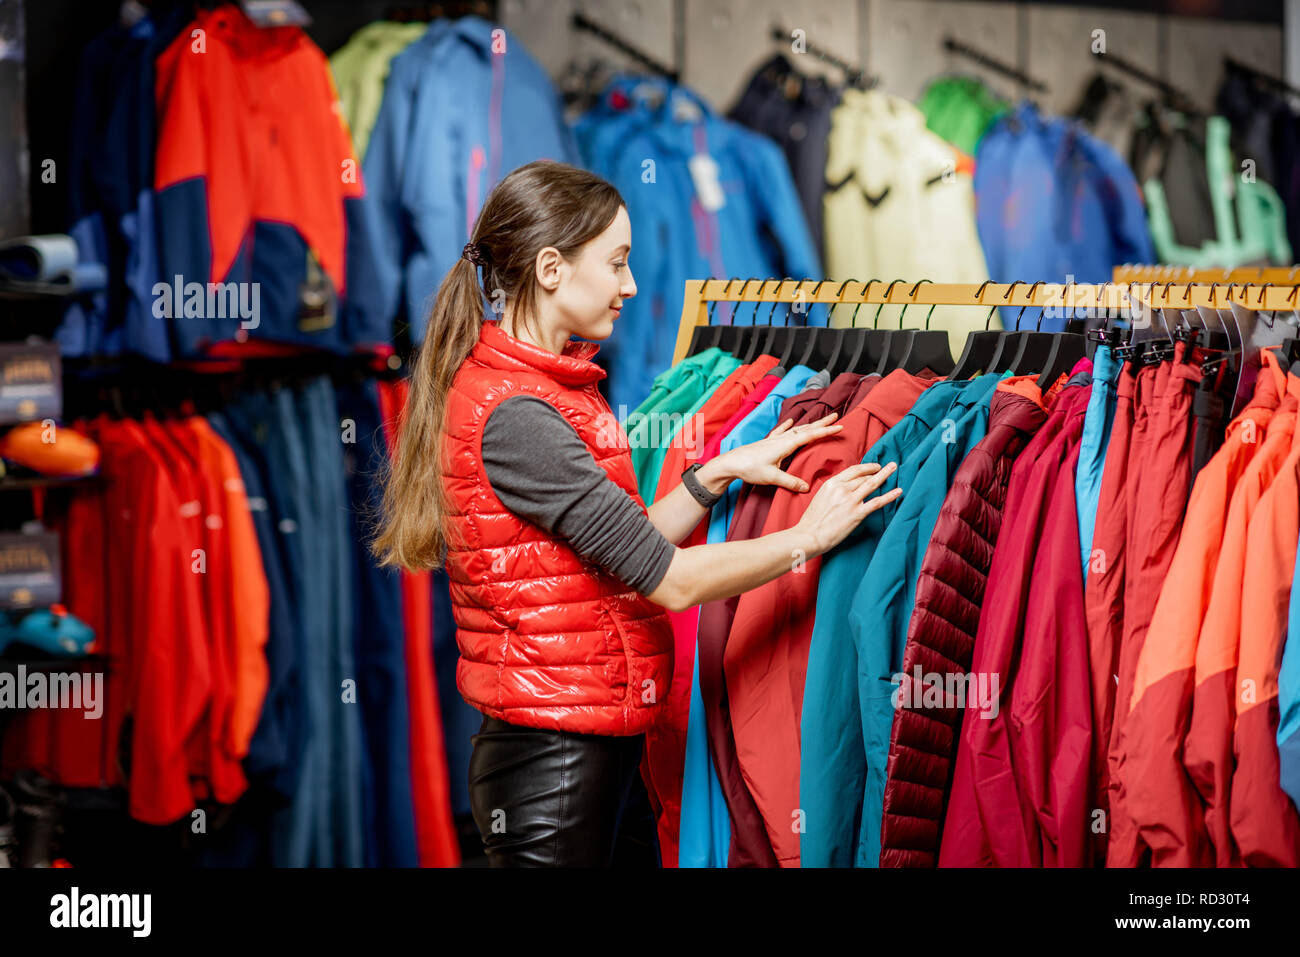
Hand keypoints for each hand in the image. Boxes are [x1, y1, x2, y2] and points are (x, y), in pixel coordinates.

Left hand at [705, 413, 843, 493]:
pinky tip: (791, 421)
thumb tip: (807, 488)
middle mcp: (781, 439)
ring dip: (809, 425)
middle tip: (836, 416)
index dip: (826, 431)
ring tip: (820, 420)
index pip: (810, 436)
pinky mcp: (767, 442)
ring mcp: (774, 439)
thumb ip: (790, 482)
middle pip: (806, 429)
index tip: (840, 426)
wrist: (731, 463)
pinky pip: (781, 431)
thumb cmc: (750, 469)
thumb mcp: (772, 477)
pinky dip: (788, 426)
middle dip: (822, 423)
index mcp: (786, 445)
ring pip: (796, 429)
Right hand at [794, 461, 900, 556]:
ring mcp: (851, 501)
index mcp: (831, 484)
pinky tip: (898, 491)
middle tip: (887, 467)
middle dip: (877, 471)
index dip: (866, 467)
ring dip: (885, 475)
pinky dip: (889, 496)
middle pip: (864, 477)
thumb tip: (844, 488)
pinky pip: (877, 502)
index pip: (853, 471)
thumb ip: (833, 491)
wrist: (809, 536)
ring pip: (872, 484)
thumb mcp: (820, 498)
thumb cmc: (812, 521)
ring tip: (894, 468)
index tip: (874, 466)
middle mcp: (842, 489)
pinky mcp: (857, 514)